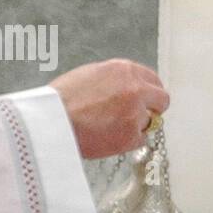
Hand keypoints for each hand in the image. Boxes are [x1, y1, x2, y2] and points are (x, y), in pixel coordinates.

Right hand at [48, 59, 169, 158]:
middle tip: (138, 117)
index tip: (146, 100)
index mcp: (124, 70)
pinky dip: (128, 142)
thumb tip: (128, 88)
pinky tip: (109, 138)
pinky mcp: (131, 136)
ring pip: (150, 123)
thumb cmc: (61, 100)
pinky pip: (140, 141)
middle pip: (162, 100)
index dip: (149, 92)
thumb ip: (115, 79)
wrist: (50, 122)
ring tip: (111, 129)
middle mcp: (135, 89)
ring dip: (135, 126)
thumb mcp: (90, 75)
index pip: (153, 79)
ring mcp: (135, 114)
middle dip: (152, 109)